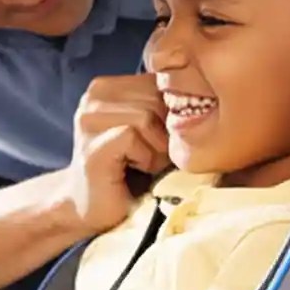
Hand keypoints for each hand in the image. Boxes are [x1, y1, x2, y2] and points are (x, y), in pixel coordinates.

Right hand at [63, 73, 170, 231]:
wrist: (95, 208)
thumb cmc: (130, 169)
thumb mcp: (150, 128)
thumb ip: (162, 105)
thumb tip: (201, 92)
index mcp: (106, 86)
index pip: (159, 80)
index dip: (170, 112)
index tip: (158, 139)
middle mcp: (93, 96)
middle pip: (155, 98)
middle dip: (164, 132)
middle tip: (152, 157)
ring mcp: (87, 120)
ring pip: (146, 117)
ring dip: (155, 148)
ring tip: (143, 164)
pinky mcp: (91, 146)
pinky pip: (132, 137)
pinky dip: (144, 159)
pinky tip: (134, 170)